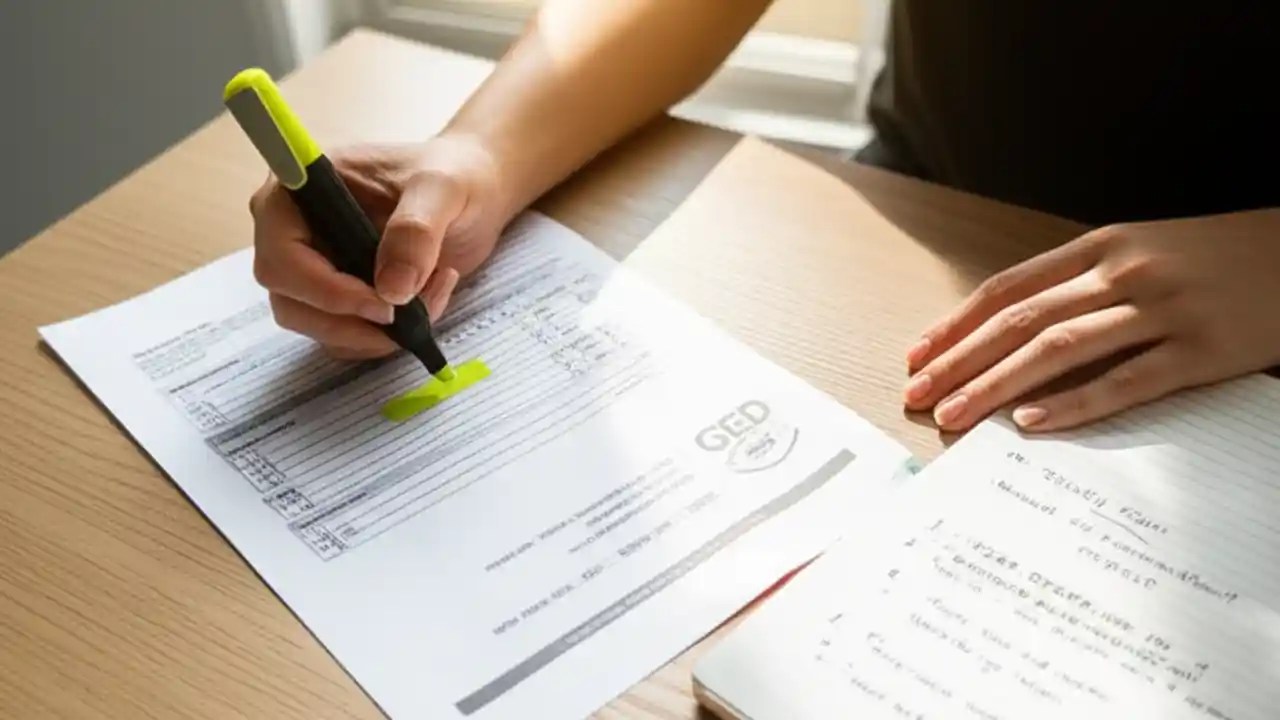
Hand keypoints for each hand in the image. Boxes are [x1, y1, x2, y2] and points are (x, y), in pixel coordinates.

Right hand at [249, 135, 506, 358]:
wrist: (474, 190)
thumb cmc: (452, 174)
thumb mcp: (442, 189)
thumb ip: (416, 230)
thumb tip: (391, 290)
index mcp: (299, 191)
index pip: (281, 257)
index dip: (326, 290)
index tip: (385, 305)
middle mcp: (293, 231)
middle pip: (291, 301)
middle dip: (355, 320)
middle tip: (416, 312)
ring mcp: (312, 267)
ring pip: (317, 326)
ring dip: (376, 331)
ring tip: (434, 292)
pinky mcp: (336, 294)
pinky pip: (344, 335)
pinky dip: (384, 334)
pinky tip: (426, 300)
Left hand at [903, 209, 1279, 431]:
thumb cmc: (1215, 257)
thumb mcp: (1142, 250)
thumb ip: (1081, 281)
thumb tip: (1010, 326)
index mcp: (1102, 246)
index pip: (1008, 288)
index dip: (956, 324)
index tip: (917, 356)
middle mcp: (1124, 273)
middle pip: (1021, 321)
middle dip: (959, 361)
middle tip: (917, 395)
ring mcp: (1164, 311)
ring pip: (1060, 351)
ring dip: (997, 386)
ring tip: (955, 416)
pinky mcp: (1203, 351)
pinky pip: (1127, 382)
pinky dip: (1075, 405)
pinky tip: (1032, 424)